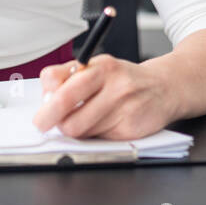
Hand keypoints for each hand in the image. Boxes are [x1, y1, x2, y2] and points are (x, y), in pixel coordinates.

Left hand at [30, 55, 175, 139]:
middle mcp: (115, 87)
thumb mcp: (96, 65)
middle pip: (68, 117)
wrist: (164, 87)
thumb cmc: (123, 78)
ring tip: (82, 118)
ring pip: (81, 132)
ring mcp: (124, 110)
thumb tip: (45, 97)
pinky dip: (94, 134)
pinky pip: (98, 139)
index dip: (45, 103)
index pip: (61, 86)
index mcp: (101, 67)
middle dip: (51, 122)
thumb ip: (67, 75)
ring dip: (75, 128)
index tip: (40, 109)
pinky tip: (103, 123)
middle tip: (44, 124)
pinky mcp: (131, 130)